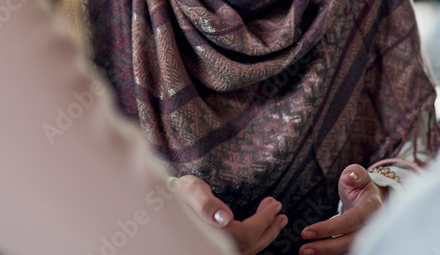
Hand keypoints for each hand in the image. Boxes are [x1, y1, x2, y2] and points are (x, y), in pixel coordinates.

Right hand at [172, 175, 287, 254]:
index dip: (264, 219)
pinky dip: (253, 240)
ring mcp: (213, 249)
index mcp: (211, 236)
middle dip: (269, 229)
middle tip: (281, 214)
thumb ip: (206, 205)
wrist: (158, 203)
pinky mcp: (212, 247)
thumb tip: (225, 218)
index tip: (275, 203)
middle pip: (250, 246)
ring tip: (277, 221)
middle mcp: (213, 248)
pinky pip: (239, 249)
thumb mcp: (192, 192)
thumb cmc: (176, 194)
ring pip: (246, 250)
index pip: (247, 233)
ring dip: (264, 236)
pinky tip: (258, 230)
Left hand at [299, 164, 383, 254]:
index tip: (307, 232)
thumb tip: (350, 177)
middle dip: (327, 247)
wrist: (372, 198)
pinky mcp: (358, 242)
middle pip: (350, 241)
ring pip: (347, 249)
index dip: (330, 228)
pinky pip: (344, 249)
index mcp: (372, 208)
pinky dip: (329, 252)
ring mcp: (367, 236)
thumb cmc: (361, 186)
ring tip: (305, 251)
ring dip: (326, 252)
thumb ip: (354, 173)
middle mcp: (373, 225)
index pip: (351, 221)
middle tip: (304, 249)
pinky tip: (315, 252)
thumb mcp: (358, 174)